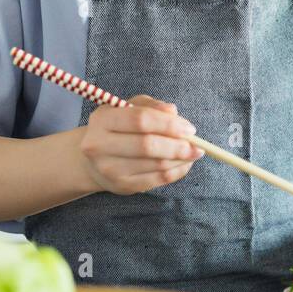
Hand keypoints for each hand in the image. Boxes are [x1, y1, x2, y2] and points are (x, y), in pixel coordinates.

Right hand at [77, 95, 203, 195]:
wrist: (95, 160)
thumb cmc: (118, 128)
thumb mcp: (130, 108)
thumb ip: (151, 106)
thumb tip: (173, 111)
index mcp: (102, 120)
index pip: (140, 120)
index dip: (169, 124)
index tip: (189, 128)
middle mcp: (99, 145)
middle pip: (148, 145)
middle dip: (178, 146)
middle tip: (197, 145)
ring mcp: (109, 169)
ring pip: (155, 165)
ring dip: (181, 159)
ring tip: (193, 153)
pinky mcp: (122, 185)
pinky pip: (157, 179)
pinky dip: (176, 171)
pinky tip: (184, 164)